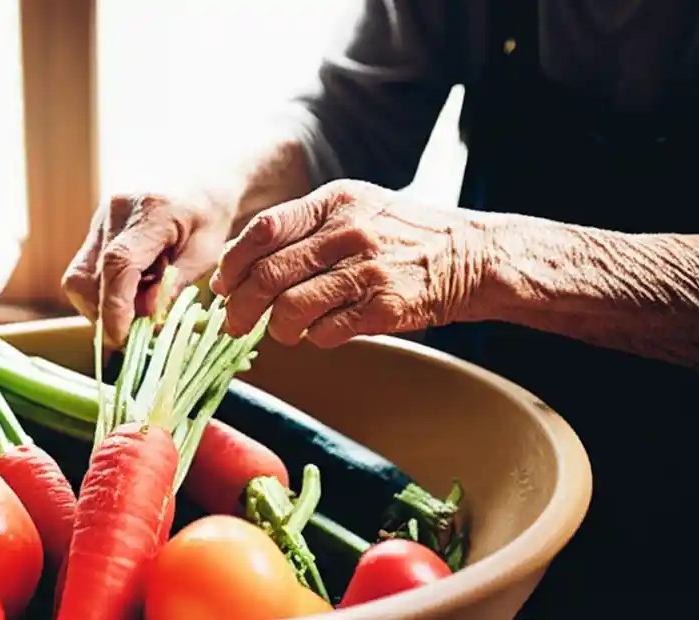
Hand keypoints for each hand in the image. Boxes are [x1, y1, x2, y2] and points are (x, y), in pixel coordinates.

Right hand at [62, 189, 234, 346]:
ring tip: (142, 303)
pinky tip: (133, 289)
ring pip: (79, 279)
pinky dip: (104, 293)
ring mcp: (99, 218)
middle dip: (108, 314)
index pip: (118, 264)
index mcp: (152, 210)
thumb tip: (149, 317)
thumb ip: (176, 284)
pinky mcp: (94, 229)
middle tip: (142, 327)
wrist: (200, 182)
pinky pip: (84, 272)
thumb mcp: (207, 253)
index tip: (121, 338)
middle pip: (89, 277)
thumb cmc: (210, 217)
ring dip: (104, 306)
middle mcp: (116, 210)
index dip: (115, 307)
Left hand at [210, 179, 493, 347]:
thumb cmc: (404, 234)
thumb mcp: (356, 208)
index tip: (224, 285)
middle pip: (268, 275)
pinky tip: (319, 332)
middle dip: (241, 307)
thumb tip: (241, 260)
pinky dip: (313, 338)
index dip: (233, 263)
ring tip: (282, 331)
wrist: (474, 255)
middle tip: (236, 323)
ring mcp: (367, 270)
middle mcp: (348, 232)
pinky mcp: (385, 307)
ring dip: (276, 329)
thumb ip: (304, 227)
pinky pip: (325, 332)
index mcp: (334, 202)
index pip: (263, 231)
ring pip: (290, 309)